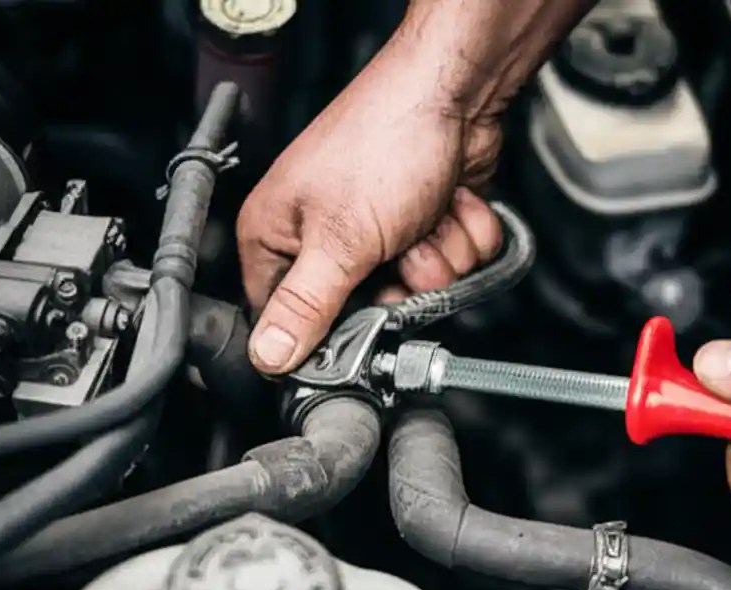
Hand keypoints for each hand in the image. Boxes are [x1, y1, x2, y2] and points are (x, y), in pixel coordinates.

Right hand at [237, 33, 503, 373]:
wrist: (455, 91)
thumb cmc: (385, 139)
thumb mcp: (340, 239)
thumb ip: (306, 305)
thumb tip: (268, 357)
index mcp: (277, 236)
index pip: (287, 319)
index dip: (328, 333)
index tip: (361, 325)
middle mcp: (324, 234)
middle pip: (365, 310)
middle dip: (401, 284)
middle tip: (402, 248)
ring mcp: (379, 228)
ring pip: (419, 287)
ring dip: (439, 255)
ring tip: (427, 213)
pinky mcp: (426, 221)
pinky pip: (454, 261)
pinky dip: (463, 233)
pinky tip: (449, 201)